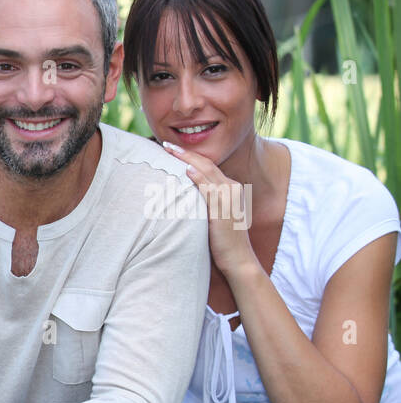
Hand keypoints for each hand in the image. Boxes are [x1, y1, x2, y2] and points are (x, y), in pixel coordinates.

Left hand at [161, 141, 259, 277]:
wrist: (238, 259)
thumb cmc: (222, 241)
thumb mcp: (211, 216)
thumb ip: (202, 202)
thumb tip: (181, 194)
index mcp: (229, 188)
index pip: (207, 166)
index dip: (189, 156)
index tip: (171, 149)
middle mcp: (231, 188)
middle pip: (206, 164)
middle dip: (185, 153)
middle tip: (166, 143)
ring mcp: (228, 198)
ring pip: (207, 172)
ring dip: (188, 159)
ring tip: (170, 150)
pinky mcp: (224, 209)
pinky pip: (211, 190)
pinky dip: (199, 178)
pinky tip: (187, 170)